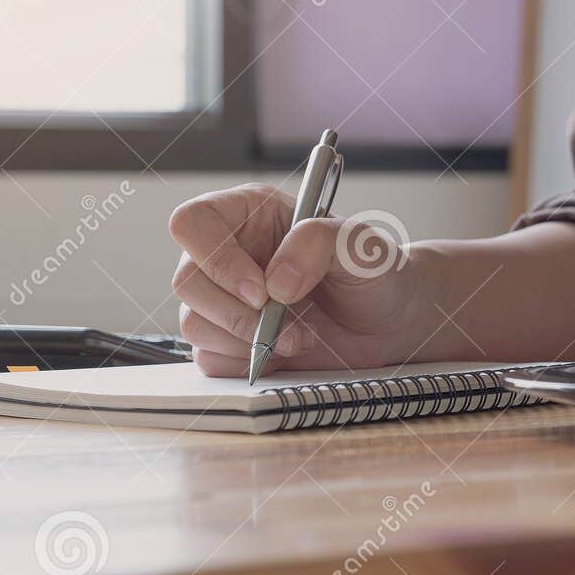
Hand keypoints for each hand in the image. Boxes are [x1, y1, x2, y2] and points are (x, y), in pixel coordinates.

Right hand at [168, 184, 425, 375]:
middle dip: (237, 314)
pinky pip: (210, 357)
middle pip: (186, 280)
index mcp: (249, 212)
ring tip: (299, 338)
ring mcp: (224, 297)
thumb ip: (318, 243)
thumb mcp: (358, 245)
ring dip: (248, 341)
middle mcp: (229, 251)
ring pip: (194, 323)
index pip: (192, 223)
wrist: (387, 323)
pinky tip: (284, 353)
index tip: (262, 291)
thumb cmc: (373, 273)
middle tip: (288, 325)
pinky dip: (246, 362)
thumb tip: (274, 282)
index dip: (216, 259)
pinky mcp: (228, 338)